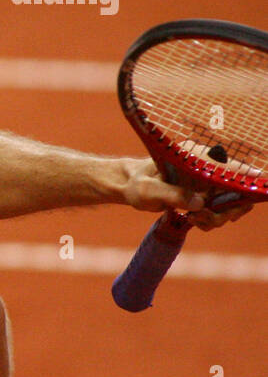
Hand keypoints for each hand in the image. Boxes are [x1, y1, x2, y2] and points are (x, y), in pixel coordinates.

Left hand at [122, 161, 255, 229]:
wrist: (132, 186)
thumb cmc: (137, 183)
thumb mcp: (148, 190)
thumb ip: (171, 194)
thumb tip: (200, 203)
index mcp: (196, 157)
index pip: (232, 167)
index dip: (245, 183)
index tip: (238, 202)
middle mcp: (208, 167)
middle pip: (239, 189)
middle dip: (227, 210)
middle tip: (201, 217)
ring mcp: (210, 181)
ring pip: (231, 203)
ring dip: (216, 217)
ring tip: (192, 219)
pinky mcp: (207, 194)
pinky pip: (220, 210)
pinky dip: (211, 219)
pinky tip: (193, 220)